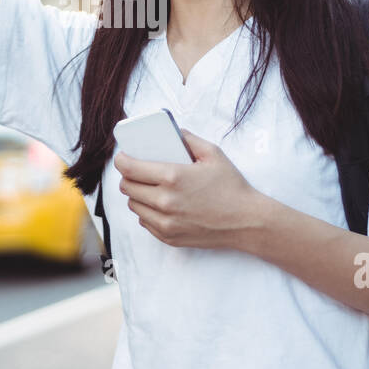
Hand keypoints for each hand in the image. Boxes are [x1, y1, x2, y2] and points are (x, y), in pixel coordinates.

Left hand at [114, 129, 258, 249]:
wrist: (246, 222)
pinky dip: (147, 212)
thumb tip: (172, 132)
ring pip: (133, 205)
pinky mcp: (168, 236)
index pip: (130, 168)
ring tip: (149, 188)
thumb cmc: (232, 187)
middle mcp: (165, 201)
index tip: (123, 156)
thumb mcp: (213, 154)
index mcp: (173, 177)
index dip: (122, 160)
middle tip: (137, 171)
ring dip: (137, 195)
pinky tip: (160, 205)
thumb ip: (188, 139)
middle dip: (128, 177)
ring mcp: (166, 222)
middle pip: (127, 187)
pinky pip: (144, 222)